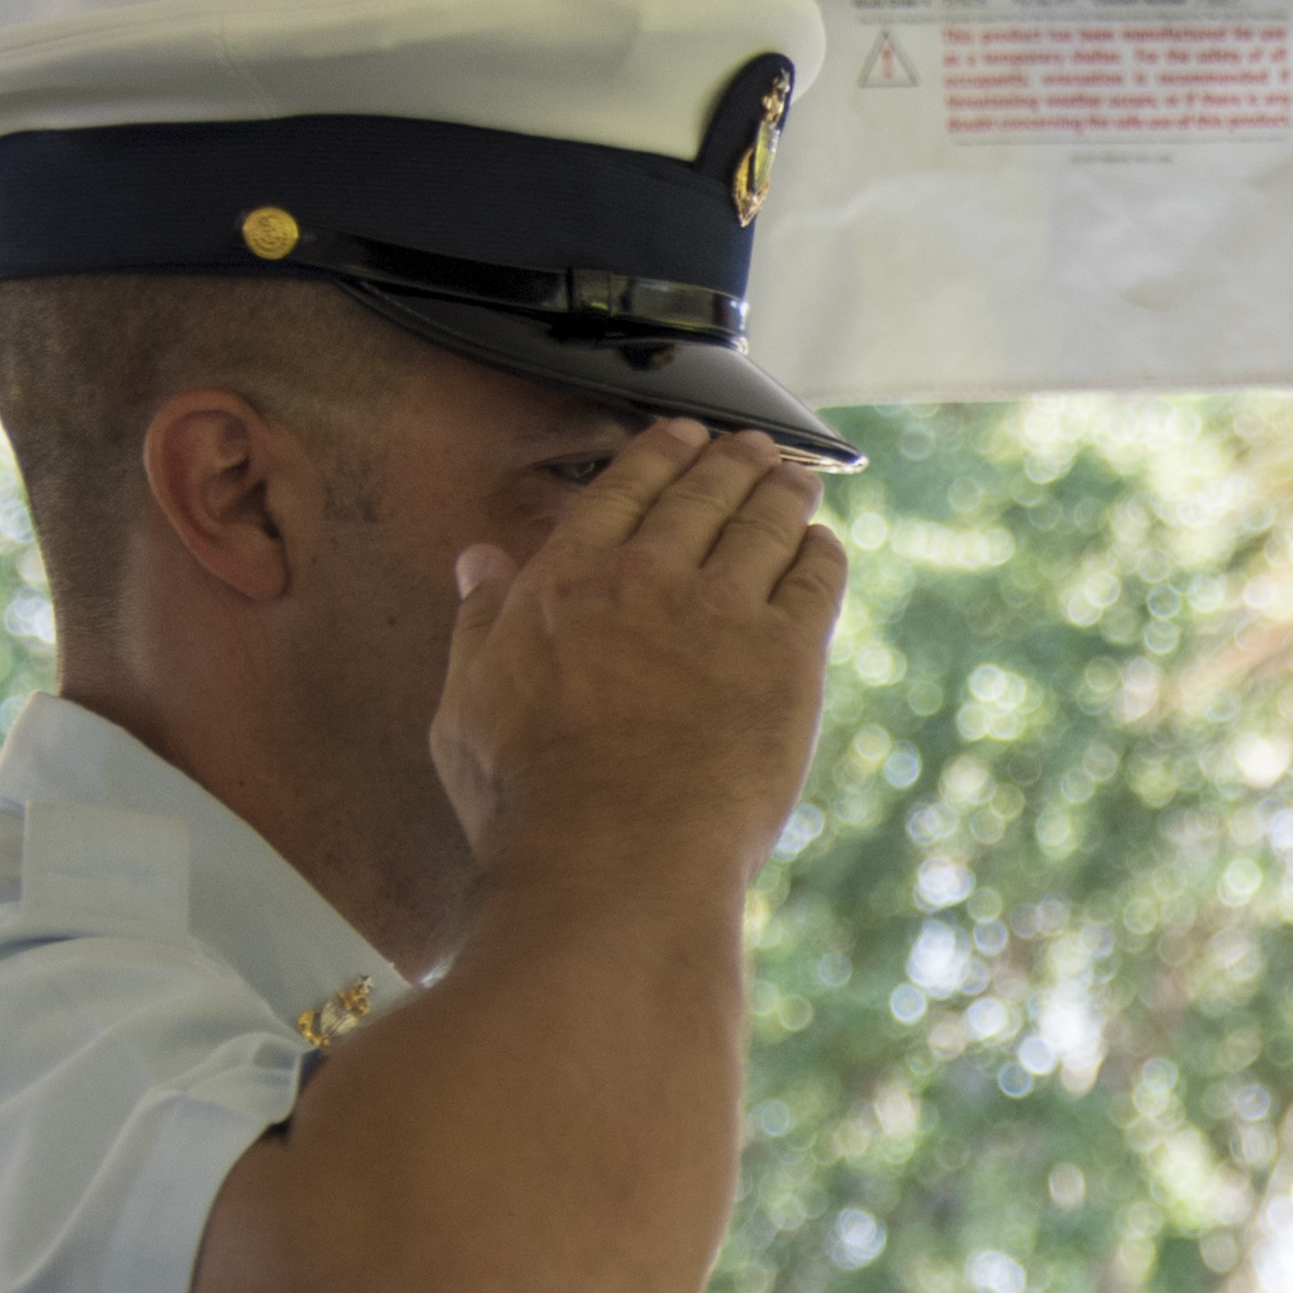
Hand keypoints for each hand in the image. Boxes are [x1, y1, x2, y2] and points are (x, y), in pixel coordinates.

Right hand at [427, 419, 844, 909]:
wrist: (612, 854)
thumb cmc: (530, 800)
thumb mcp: (468, 705)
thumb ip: (478, 623)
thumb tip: (477, 562)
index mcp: (568, 582)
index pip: (621, 492)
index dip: (656, 457)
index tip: (675, 439)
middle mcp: (647, 578)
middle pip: (699, 496)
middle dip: (727, 462)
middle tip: (747, 448)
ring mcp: (721, 613)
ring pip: (762, 526)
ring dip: (780, 493)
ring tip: (792, 478)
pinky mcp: (785, 659)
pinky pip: (814, 584)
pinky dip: (821, 555)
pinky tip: (824, 548)